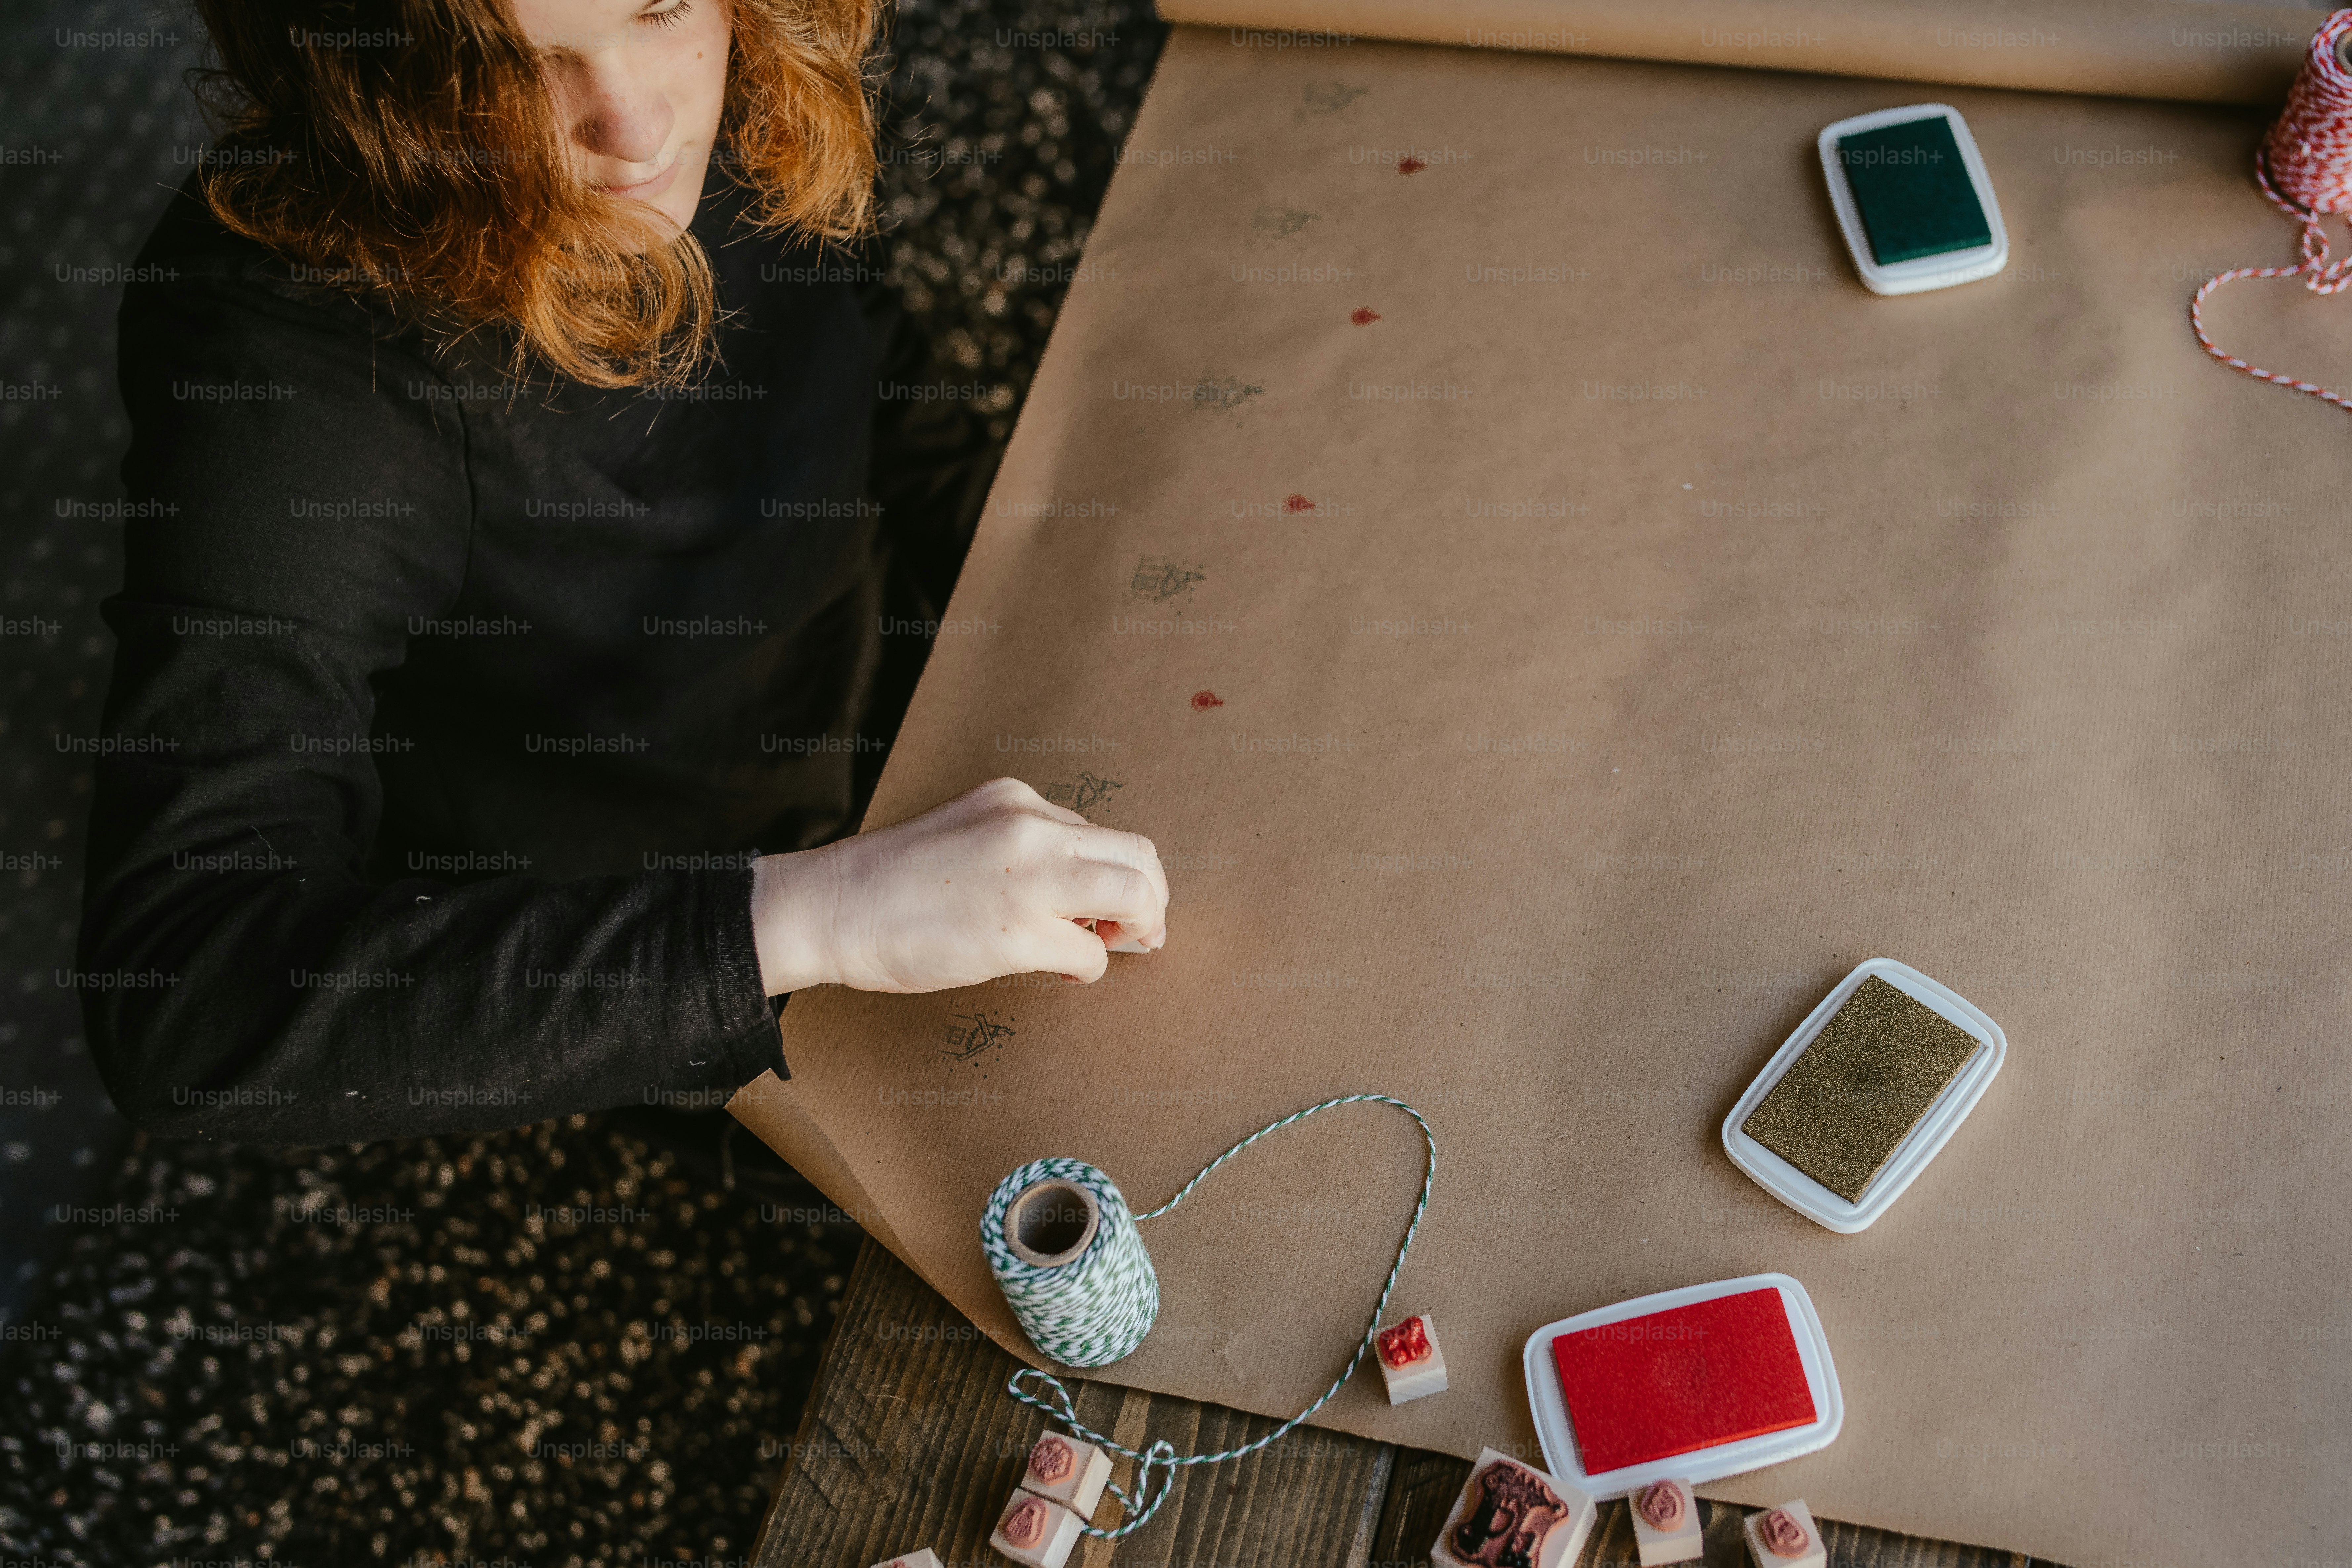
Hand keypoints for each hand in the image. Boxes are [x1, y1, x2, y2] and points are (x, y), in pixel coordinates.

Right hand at [749, 777, 1168, 994]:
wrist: (835, 907)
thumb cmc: (894, 884)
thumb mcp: (969, 834)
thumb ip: (1025, 849)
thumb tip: (1086, 894)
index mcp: (1017, 799)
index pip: (1099, 832)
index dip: (1121, 873)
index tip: (1117, 906)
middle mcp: (1032, 827)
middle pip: (1139, 856)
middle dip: (1153, 898)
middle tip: (1144, 931)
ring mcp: (1029, 877)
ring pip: (1134, 894)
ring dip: (1140, 926)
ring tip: (1119, 947)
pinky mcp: (1019, 931)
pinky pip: (1092, 952)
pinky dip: (1089, 967)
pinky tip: (1063, 972)